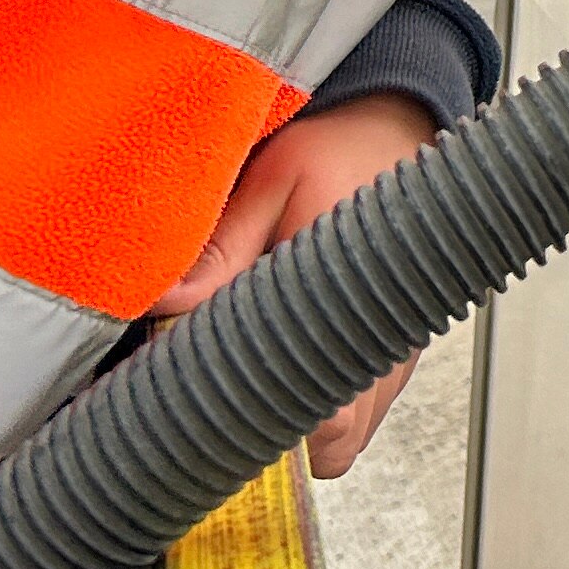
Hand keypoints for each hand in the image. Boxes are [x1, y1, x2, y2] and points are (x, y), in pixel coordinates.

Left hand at [156, 90, 438, 475]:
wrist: (402, 124)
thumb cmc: (341, 148)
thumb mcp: (272, 179)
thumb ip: (222, 247)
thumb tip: (166, 304)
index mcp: (349, 297)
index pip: (327, 414)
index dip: (277, 437)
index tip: (228, 428)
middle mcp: (383, 331)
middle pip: (343, 439)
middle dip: (289, 444)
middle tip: (233, 418)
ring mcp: (397, 339)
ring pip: (359, 426)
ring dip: (313, 426)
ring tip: (258, 393)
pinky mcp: (399, 336)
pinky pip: (371, 399)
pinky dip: (333, 402)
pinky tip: (293, 371)